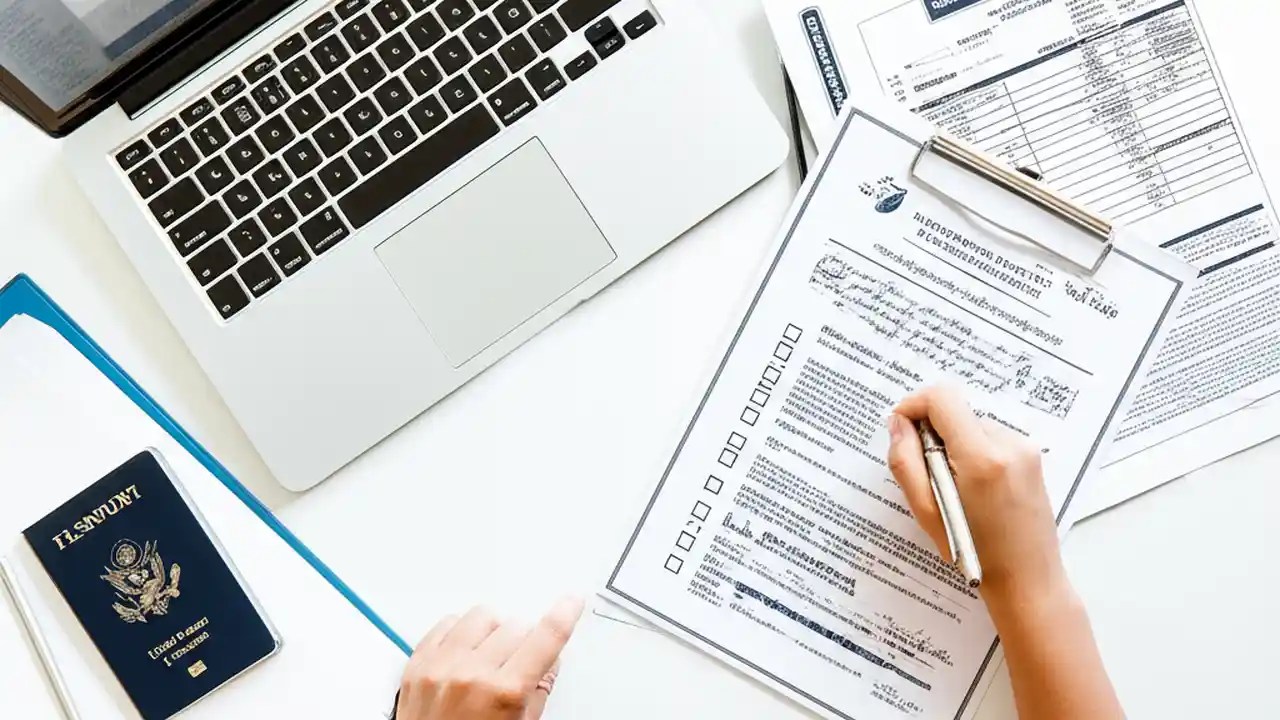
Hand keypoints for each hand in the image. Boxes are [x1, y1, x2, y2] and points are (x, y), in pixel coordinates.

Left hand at [396, 597, 584, 719]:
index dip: (563, 615)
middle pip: (515, 625)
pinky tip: (464, 652)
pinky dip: (460, 632)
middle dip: (523, 642)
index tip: (571, 602)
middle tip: (517, 664)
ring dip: (492, 631)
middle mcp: (470, 674)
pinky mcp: (417, 663)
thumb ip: (538, 688)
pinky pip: (447, 623)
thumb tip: (550, 656)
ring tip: (488, 656)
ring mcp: (440, 666)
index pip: (545, 638)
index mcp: (503, 693)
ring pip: (482, 616)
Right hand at [885, 386, 1067, 613]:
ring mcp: (1026, 449)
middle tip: (927, 474)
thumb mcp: (926, 512)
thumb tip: (898, 424)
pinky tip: (974, 490)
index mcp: (981, 457)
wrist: (1028, 580)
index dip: (914, 405)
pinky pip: (990, 439)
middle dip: (933, 433)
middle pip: (956, 412)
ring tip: (954, 489)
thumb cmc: (976, 554)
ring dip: (954, 445)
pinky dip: (973, 453)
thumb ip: (905, 461)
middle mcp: (1009, 444)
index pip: (942, 398)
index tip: (899, 427)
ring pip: (972, 425)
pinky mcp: (1033, 457)